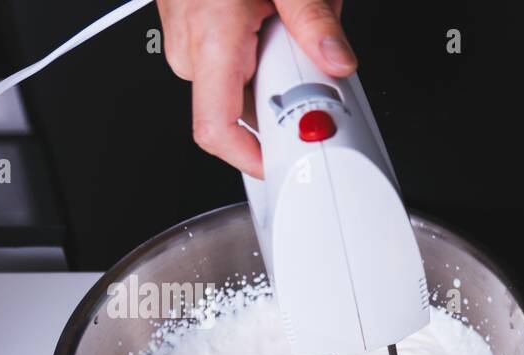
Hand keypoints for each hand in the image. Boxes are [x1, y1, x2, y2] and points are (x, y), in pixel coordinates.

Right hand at [156, 0, 354, 176]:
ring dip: (271, 72)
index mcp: (211, 36)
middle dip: (281, 99)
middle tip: (314, 74)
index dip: (251, 159)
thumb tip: (339, 62)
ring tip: (288, 30)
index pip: (216, 128)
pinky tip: (272, 21)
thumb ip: (316, 21)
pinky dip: (257, 51)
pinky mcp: (190, 26)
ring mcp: (184, 34)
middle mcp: (190, 41)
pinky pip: (227, 59)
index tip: (286, 164)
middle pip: (237, 108)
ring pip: (235, 83)